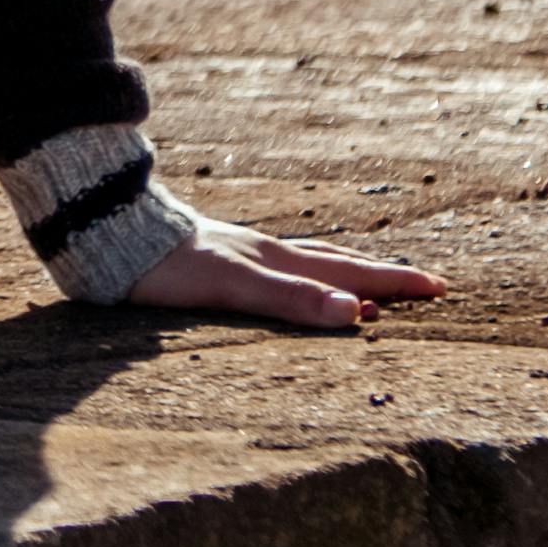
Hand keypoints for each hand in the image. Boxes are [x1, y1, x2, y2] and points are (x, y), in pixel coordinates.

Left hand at [128, 220, 442, 334]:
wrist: (108, 233)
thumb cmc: (167, 265)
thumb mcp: (233, 285)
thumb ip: (291, 299)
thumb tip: (357, 313)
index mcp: (277, 261)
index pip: (349, 272)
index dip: (393, 282)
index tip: (439, 288)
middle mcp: (265, 253)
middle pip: (338, 263)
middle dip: (385, 277)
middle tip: (431, 285)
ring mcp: (240, 252)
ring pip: (309, 261)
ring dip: (348, 274)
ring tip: (375, 286)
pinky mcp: (214, 258)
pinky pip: (276, 267)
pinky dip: (305, 274)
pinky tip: (293, 279)